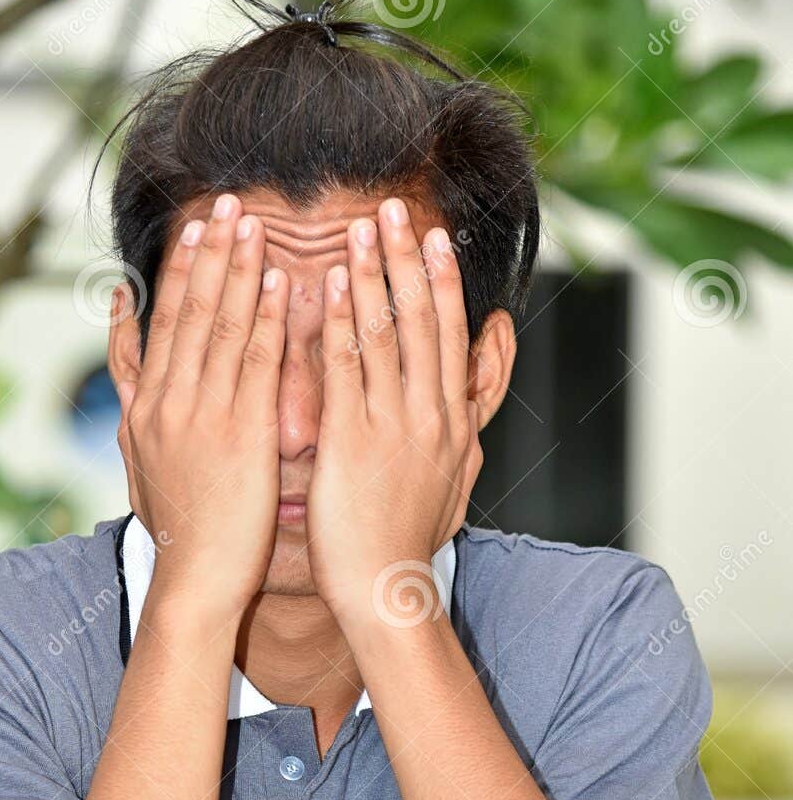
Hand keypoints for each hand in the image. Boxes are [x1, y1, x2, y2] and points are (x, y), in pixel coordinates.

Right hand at [112, 194, 287, 622]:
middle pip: (189, 314)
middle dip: (209, 253)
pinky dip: (266, 321)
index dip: (182, 272)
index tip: (197, 228)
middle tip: (226, 203)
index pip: (164, 324)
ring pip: (220, 328)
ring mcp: (202, 417)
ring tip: (253, 224)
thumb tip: (124, 364)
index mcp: (145, 408)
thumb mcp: (138, 460)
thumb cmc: (181, 529)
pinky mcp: (240, 435)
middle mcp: (168, 403)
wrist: (195, 579)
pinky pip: (255, 366)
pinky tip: (281, 285)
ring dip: (238, 271)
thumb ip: (133, 404)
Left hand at [306, 199, 481, 626]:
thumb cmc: (405, 546)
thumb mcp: (451, 485)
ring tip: (360, 226)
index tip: (433, 239)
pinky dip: (344, 321)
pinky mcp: (354, 440)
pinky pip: (349, 367)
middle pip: (424, 319)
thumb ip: (458, 439)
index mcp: (451, 423)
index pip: (451, 336)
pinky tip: (332, 283)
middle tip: (394, 208)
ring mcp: (394, 424)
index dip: (442, 283)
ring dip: (374, 273)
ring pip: (388, 332)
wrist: (387, 591)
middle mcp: (430, 415)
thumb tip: (467, 414)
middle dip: (409, 259)